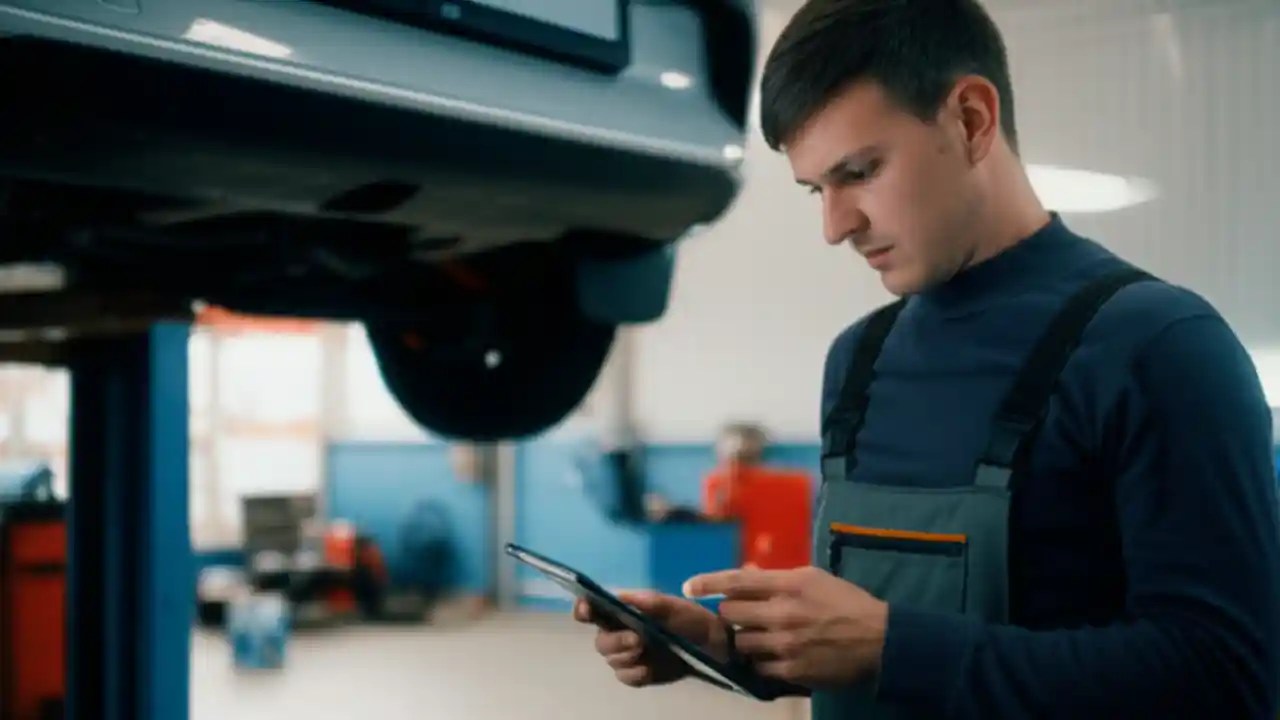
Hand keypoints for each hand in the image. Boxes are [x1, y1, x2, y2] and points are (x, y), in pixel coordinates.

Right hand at [573, 591, 725, 687]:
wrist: (709, 643)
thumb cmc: (687, 617)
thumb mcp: (672, 605)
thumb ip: (649, 602)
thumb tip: (623, 597)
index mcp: (620, 613)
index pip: (592, 610)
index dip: (583, 609)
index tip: (587, 609)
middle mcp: (617, 633)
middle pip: (600, 641)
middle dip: (615, 640)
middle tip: (637, 639)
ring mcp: (626, 656)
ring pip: (611, 660)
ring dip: (625, 656)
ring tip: (644, 649)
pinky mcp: (637, 674)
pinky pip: (626, 677)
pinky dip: (634, 673)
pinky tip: (646, 669)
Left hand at [684, 566, 887, 688]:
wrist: (880, 640)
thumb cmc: (847, 603)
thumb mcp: (813, 578)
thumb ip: (777, 578)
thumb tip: (747, 574)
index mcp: (788, 584)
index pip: (737, 580)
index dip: (708, 583)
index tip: (688, 587)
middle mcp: (782, 612)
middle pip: (730, 614)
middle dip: (732, 614)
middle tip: (745, 616)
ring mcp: (785, 644)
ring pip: (740, 643)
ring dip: (745, 640)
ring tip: (763, 637)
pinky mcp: (791, 670)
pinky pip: (758, 667)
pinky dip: (761, 661)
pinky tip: (775, 655)